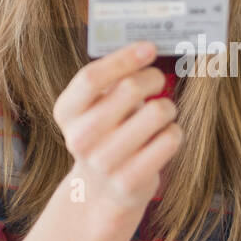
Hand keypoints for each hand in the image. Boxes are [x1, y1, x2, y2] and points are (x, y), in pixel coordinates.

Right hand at [53, 41, 181, 217]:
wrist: (100, 192)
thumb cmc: (105, 135)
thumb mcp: (95, 107)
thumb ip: (113, 79)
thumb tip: (147, 49)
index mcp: (67, 111)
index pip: (91, 77)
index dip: (124, 58)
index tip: (149, 48)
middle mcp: (80, 137)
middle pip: (129, 89)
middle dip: (153, 78)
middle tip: (158, 81)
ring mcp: (103, 162)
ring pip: (157, 112)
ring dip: (167, 107)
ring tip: (161, 114)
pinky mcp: (129, 181)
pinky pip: (169, 139)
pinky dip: (174, 132)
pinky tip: (164, 136)